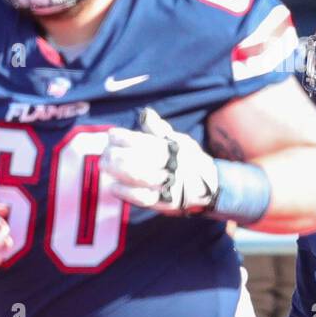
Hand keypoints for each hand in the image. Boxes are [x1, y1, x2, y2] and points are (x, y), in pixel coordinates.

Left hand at [100, 108, 217, 213]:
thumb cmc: (189, 159)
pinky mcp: (164, 203)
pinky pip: (142, 198)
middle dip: (116, 155)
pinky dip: (125, 192)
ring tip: (104, 166)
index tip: (111, 135)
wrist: (211, 187)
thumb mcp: (179, 141)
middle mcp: (171, 165)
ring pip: (138, 176)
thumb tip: (145, 113)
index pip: (144, 141)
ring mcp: (168, 185)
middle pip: (138, 158)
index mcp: (173, 148)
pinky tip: (112, 187)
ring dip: (117, 171)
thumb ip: (159, 129)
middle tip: (105, 153)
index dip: (124, 138)